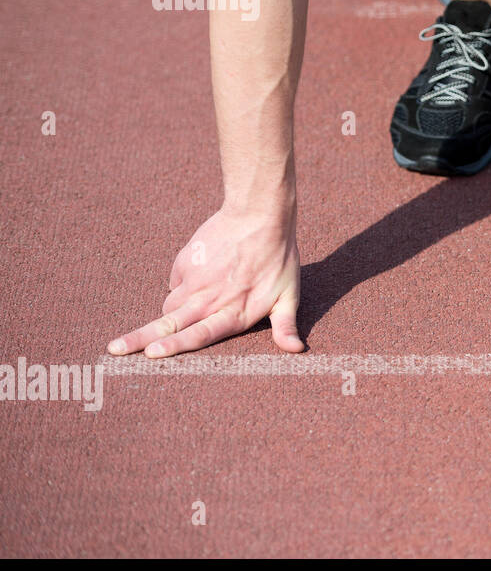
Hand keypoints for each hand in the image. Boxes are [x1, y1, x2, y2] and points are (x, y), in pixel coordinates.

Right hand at [109, 208, 302, 357]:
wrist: (260, 215)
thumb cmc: (279, 258)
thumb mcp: (289, 294)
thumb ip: (286, 325)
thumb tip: (296, 350)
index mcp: (234, 311)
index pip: (199, 335)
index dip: (175, 345)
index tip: (150, 355)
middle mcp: (210, 299)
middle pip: (169, 324)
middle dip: (139, 339)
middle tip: (113, 350)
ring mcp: (194, 280)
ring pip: (169, 307)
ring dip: (164, 318)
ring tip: (153, 329)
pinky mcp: (185, 261)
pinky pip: (173, 282)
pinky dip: (180, 287)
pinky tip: (199, 279)